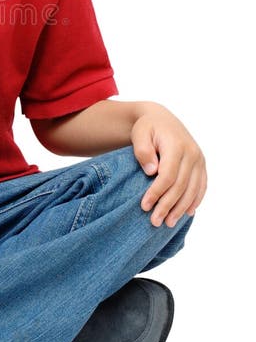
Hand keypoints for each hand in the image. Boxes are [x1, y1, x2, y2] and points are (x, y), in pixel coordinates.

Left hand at [131, 103, 206, 227]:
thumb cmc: (147, 127)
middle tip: (155, 221)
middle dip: (167, 206)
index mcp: (176, 145)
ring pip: (192, 189)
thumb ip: (143, 151)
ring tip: (169, 223)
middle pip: (181, 186)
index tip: (144, 206)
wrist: (161, 118)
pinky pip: (201, 186)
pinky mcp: (201, 165)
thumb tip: (152, 172)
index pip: (168, 175)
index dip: (157, 192)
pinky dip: (195, 200)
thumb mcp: (140, 134)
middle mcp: (192, 153)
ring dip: (181, 208)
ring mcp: (199, 159)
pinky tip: (187, 213)